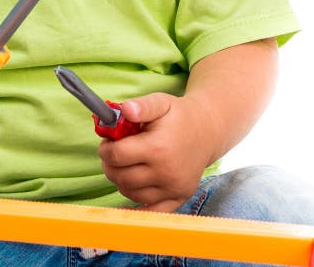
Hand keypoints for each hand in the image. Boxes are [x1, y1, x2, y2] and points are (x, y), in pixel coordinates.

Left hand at [97, 92, 213, 211]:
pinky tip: (126, 201)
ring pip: (130, 193)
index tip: (107, 143)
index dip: (105, 148)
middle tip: (113, 153)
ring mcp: (173, 188)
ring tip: (125, 164)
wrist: (207, 131)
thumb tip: (125, 110)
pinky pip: (151, 211)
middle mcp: (166, 172)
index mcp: (158, 148)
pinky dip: (135, 208)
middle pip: (121, 177)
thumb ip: (141, 106)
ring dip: (120, 180)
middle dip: (109, 165)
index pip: (117, 155)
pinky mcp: (179, 198)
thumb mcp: (160, 102)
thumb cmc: (179, 115)